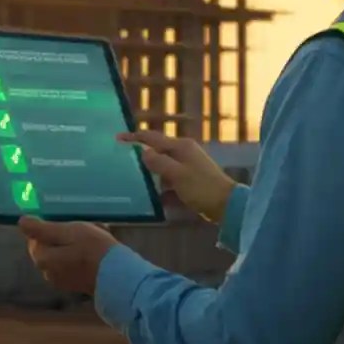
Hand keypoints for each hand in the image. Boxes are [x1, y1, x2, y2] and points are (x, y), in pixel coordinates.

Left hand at [18, 216, 118, 295]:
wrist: (116, 276)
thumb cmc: (92, 249)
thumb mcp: (68, 232)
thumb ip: (42, 229)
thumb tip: (21, 222)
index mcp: (42, 257)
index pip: (34, 237)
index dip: (49, 227)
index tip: (67, 224)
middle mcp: (46, 272)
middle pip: (47, 247)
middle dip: (61, 237)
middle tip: (82, 230)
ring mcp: (59, 280)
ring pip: (60, 255)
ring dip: (71, 246)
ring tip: (91, 239)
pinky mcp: (73, 285)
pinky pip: (69, 265)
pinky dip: (78, 257)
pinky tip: (94, 253)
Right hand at [117, 130, 235, 222]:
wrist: (226, 205)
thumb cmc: (202, 187)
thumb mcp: (177, 174)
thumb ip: (158, 162)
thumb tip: (143, 152)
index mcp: (181, 147)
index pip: (153, 138)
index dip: (135, 137)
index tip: (118, 138)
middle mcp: (184, 154)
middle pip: (157, 152)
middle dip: (141, 157)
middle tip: (122, 162)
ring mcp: (187, 168)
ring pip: (162, 169)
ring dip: (151, 176)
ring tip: (133, 183)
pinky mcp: (189, 182)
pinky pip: (170, 183)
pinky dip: (161, 189)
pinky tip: (152, 198)